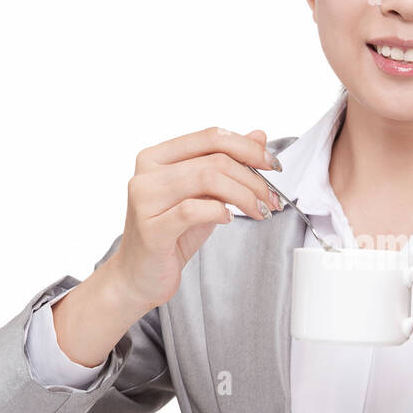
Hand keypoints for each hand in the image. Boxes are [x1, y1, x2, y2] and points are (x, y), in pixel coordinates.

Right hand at [108, 125, 283, 314]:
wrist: (140, 275)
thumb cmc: (171, 235)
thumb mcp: (204, 196)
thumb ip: (227, 166)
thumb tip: (259, 136)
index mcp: (157, 156)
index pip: (210, 137)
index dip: (248, 148)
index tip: (273, 165)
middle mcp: (147, 173)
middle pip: (214, 159)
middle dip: (253, 179)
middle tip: (271, 198)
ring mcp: (145, 199)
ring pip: (208, 179)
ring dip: (244, 196)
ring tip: (258, 211)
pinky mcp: (151, 228)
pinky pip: (193, 210)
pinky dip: (219, 212)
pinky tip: (227, 220)